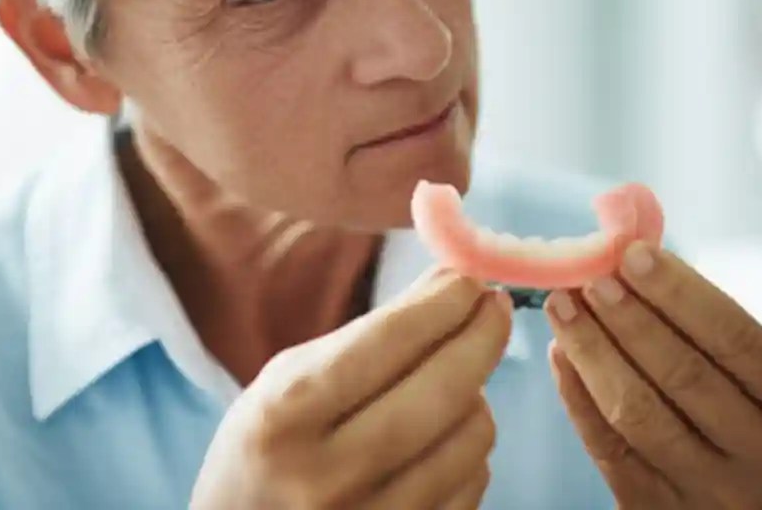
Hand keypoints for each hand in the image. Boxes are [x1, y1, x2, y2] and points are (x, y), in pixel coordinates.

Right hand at [189, 269, 512, 509]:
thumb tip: (453, 280)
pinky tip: (443, 435)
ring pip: (471, 436)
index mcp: (285, 416)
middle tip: (493, 307)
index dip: (444, 303)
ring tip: (453, 380)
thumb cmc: (267, 446)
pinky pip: (474, 483)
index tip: (471, 279)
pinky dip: (467, 448)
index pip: (389, 341)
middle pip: (444, 389)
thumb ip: (370, 331)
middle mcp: (328, 475)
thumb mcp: (288, 380)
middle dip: (482, 336)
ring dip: (476, 395)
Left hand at [545, 242, 761, 508]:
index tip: (631, 253)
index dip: (680, 293)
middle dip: (628, 318)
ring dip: (593, 350)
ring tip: (563, 305)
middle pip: (684, 375)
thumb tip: (625, 246)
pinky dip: (578, 396)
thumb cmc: (739, 402)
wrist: (732, 491)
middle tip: (588, 276)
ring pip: (639, 413)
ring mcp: (715, 494)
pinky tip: (560, 352)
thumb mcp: (751, 367)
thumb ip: (702, 315)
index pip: (738, 339)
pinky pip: (609, 448)